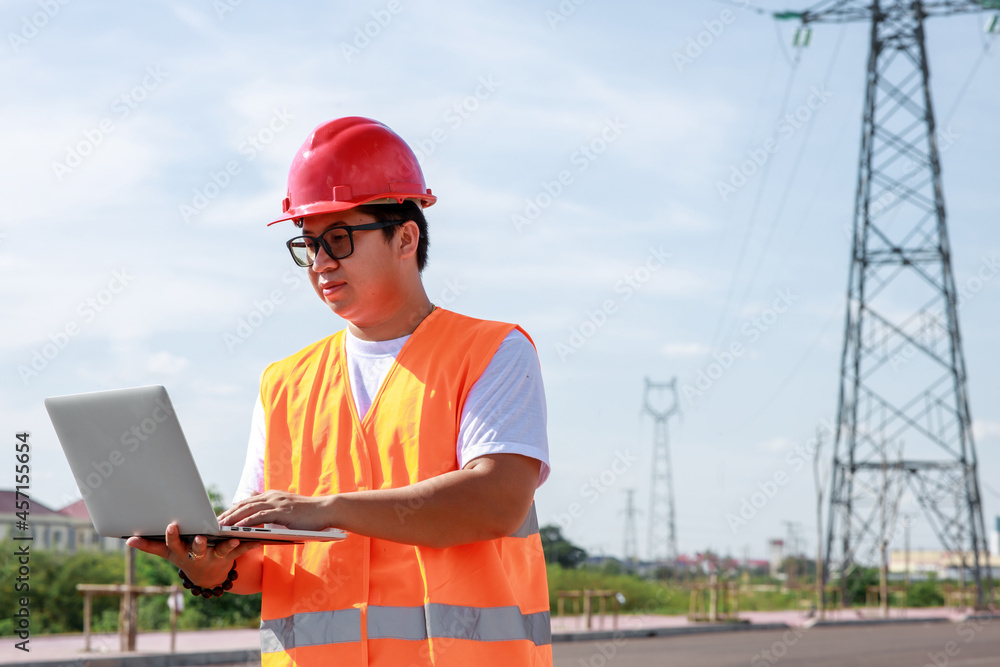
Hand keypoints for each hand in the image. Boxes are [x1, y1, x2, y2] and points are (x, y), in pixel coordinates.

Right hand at [126, 522, 261, 588]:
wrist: (207, 577)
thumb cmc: (185, 556)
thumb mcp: (168, 553)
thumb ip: (149, 545)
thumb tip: (128, 541)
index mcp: (182, 551)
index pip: (174, 543)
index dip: (172, 536)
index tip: (171, 526)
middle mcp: (198, 555)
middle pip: (197, 549)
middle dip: (198, 544)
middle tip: (200, 537)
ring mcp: (215, 557)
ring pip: (222, 551)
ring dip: (228, 544)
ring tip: (235, 538)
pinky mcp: (231, 556)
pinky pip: (242, 550)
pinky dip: (250, 545)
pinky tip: (259, 539)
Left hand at [218, 490, 333, 531]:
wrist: (326, 510)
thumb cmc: (308, 514)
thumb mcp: (287, 509)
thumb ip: (273, 509)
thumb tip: (258, 511)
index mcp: (272, 496)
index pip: (246, 502)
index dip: (231, 510)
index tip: (219, 519)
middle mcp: (272, 496)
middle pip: (243, 504)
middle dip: (227, 514)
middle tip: (212, 524)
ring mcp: (277, 502)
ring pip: (249, 509)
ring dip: (232, 518)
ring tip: (220, 527)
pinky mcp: (282, 511)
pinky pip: (261, 516)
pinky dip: (247, 521)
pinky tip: (237, 528)